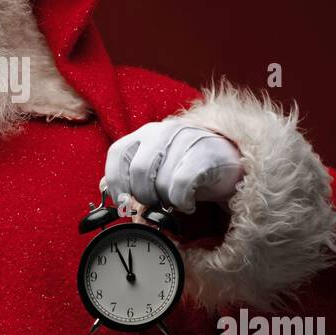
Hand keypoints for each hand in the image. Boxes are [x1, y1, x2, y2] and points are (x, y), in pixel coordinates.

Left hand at [104, 119, 242, 213]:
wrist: (232, 164)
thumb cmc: (190, 167)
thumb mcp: (157, 168)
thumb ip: (130, 175)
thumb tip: (104, 187)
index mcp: (147, 132)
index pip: (118, 152)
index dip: (115, 180)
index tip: (121, 201)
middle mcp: (164, 130)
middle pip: (138, 171)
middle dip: (143, 195)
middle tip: (155, 204)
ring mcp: (187, 139)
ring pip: (160, 181)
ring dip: (166, 200)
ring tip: (176, 201)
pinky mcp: (206, 154)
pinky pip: (180, 185)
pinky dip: (181, 202)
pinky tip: (188, 203)